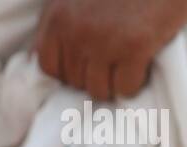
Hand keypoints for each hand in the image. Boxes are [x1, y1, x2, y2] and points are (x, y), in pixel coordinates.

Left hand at [34, 0, 186, 99]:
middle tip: (114, 54)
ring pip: (100, 90)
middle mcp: (76, 30)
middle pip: (76, 82)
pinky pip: (126, 88)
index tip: (86, 61)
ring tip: (127, 57)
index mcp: (58, 15)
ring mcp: (105, 40)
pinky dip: (136, 80)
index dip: (68, 69)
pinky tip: (142, 59)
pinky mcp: (134, 46)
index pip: (48, 66)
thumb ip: (61, 18)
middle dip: (95, 73)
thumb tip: (44, 56)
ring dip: (115, 80)